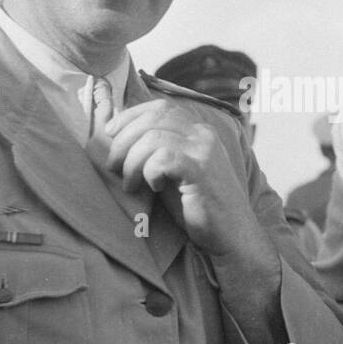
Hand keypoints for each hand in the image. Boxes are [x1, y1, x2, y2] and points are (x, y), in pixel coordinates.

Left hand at [104, 99, 263, 258]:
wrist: (231, 236)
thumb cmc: (198, 208)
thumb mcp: (174, 173)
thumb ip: (157, 152)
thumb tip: (119, 138)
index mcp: (198, 131)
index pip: (160, 107)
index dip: (130, 116)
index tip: (111, 133)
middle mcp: (203, 135)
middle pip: (153, 118)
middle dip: (124, 140)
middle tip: (113, 167)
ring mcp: (204, 151)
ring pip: (152, 138)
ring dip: (132, 162)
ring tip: (130, 184)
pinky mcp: (200, 170)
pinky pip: (163, 158)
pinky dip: (149, 172)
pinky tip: (154, 188)